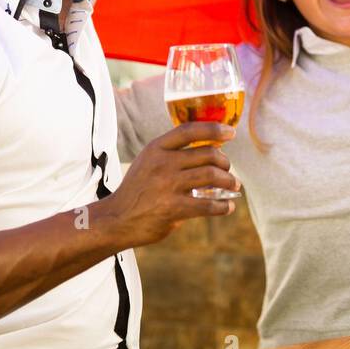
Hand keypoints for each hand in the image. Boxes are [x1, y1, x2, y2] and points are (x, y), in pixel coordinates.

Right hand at [101, 122, 239, 246]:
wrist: (115, 219)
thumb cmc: (137, 189)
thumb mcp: (148, 162)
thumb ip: (172, 153)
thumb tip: (210, 149)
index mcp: (156, 148)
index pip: (189, 130)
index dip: (213, 129)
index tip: (230, 133)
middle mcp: (163, 163)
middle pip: (208, 154)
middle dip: (225, 162)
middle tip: (228, 170)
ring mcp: (168, 186)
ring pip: (212, 176)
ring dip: (229, 181)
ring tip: (234, 186)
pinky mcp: (173, 209)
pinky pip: (208, 205)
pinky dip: (223, 206)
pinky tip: (228, 208)